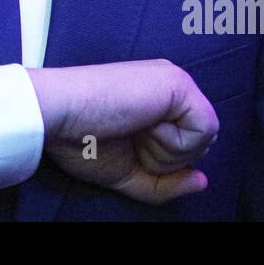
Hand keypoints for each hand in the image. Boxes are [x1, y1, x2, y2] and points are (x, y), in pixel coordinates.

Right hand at [26, 59, 217, 205]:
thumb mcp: (130, 172)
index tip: (128, 145)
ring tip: (134, 130)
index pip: (189, 145)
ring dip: (168, 152)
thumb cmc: (82, 140)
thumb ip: (166, 182)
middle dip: (167, 159)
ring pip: (205, 140)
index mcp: (159, 101)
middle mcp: (171, 87)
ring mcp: (177, 82)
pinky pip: (205, 130)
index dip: (163, 162)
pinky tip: (145, 126)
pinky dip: (174, 143)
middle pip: (201, 144)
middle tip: (130, 139)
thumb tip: (202, 181)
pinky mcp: (179, 84)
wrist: (58, 114)